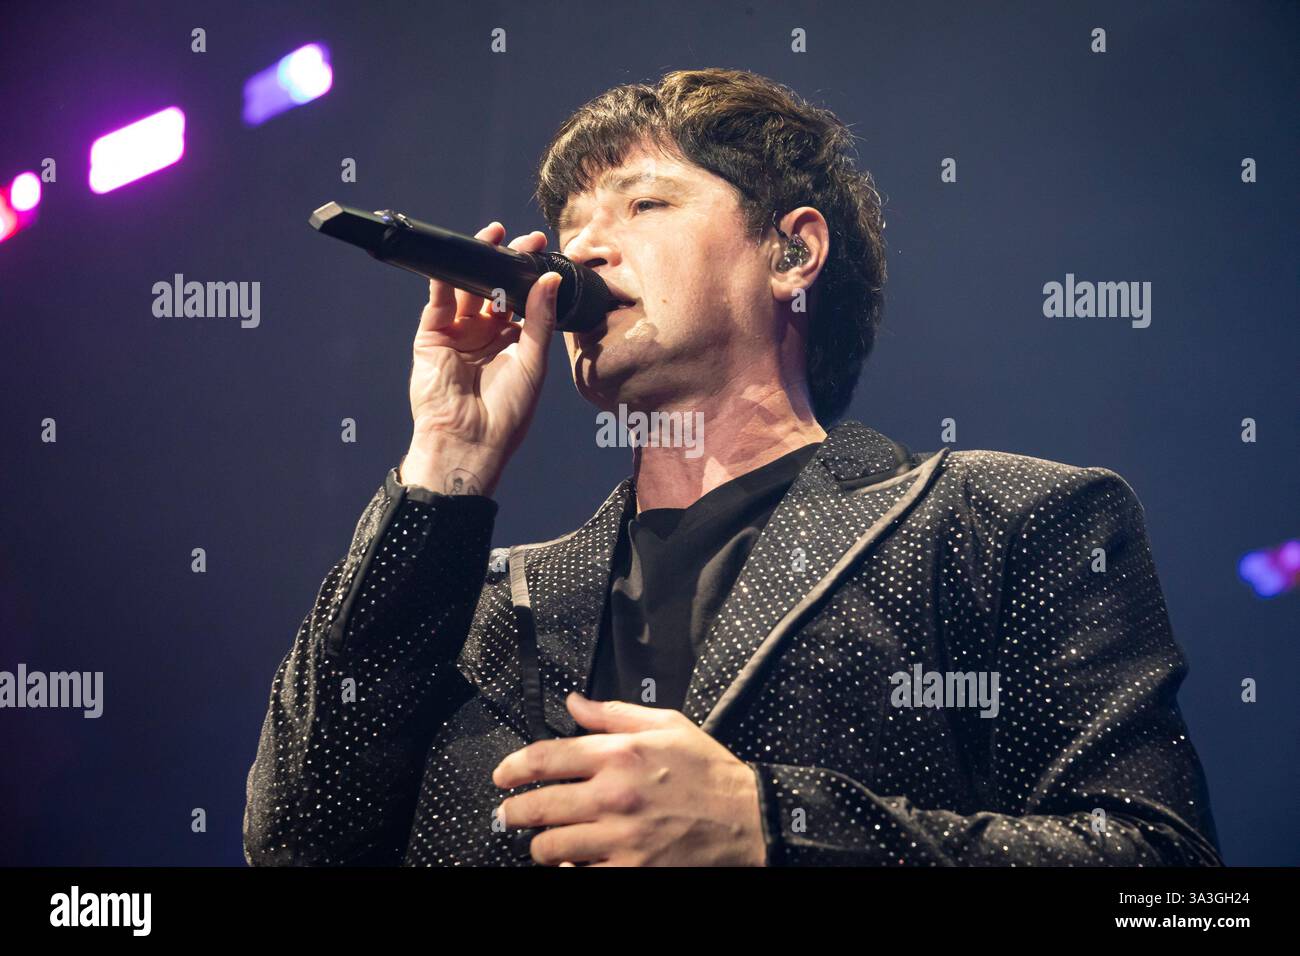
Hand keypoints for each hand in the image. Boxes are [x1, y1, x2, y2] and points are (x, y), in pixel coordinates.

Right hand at [401, 223, 561, 495]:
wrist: (469, 440)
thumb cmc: (507, 413)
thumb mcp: (533, 361)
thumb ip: (540, 318)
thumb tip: (551, 279)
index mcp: (512, 343)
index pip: (521, 300)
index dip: (530, 276)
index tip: (544, 251)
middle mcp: (484, 335)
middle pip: (494, 289)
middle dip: (507, 263)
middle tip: (524, 240)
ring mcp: (457, 334)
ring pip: (466, 289)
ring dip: (477, 262)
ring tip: (493, 236)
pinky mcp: (432, 336)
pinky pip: (438, 301)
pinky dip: (445, 278)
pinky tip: (457, 257)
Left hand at [492, 692, 767, 865]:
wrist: (749, 821)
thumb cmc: (710, 773)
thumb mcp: (667, 725)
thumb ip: (613, 715)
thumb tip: (575, 703)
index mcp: (621, 755)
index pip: (545, 758)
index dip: (512, 768)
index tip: (502, 776)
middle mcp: (615, 795)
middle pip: (537, 806)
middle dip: (513, 812)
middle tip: (508, 813)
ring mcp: (621, 838)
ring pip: (550, 847)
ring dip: (540, 845)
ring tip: (542, 840)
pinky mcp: (631, 871)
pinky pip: (578, 874)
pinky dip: (569, 869)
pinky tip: (573, 860)